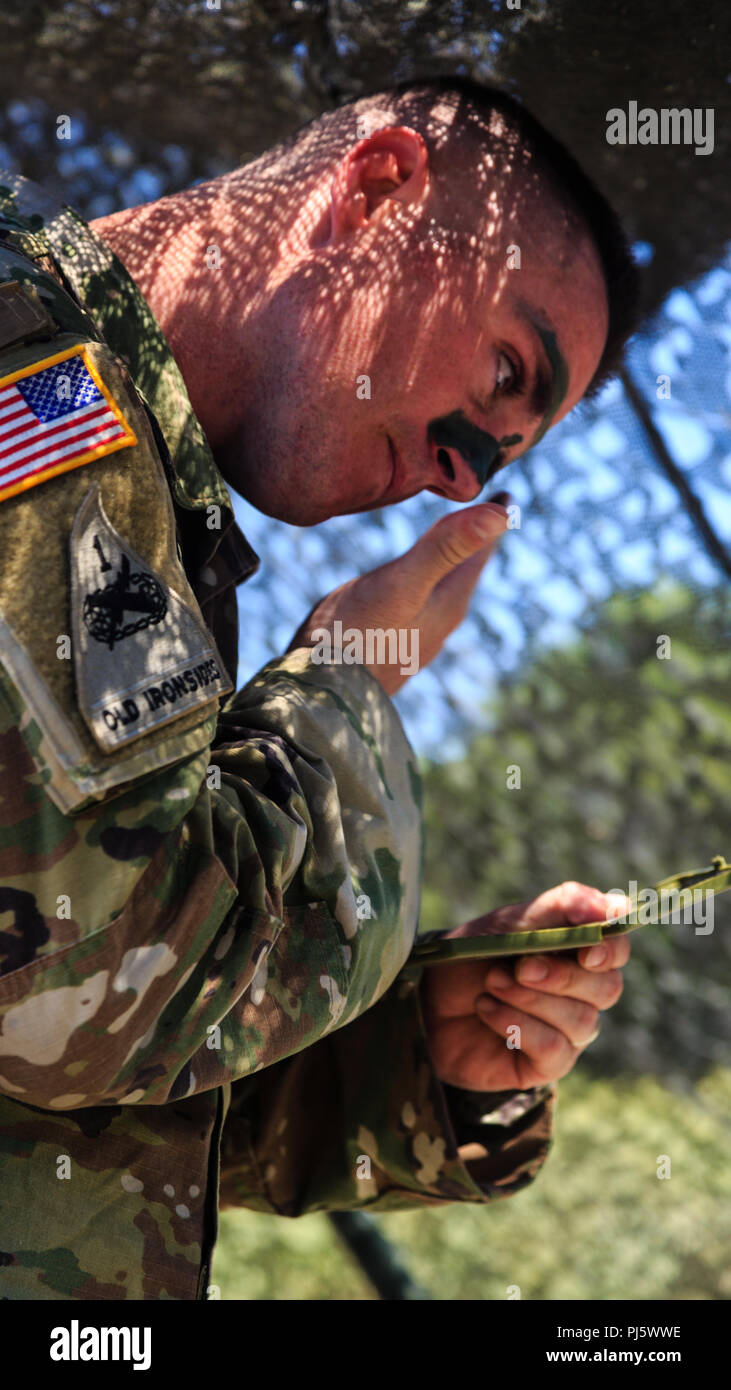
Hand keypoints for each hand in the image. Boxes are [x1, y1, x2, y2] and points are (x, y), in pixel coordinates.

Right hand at [288, 496, 508, 694]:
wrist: (320, 697)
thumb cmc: (356, 636)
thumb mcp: (402, 583)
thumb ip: (446, 548)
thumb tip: (502, 514)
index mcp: (449, 602)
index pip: (481, 551)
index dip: (493, 518)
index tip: (507, 493)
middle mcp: (440, 623)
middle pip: (464, 572)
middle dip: (472, 542)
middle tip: (480, 513)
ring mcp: (416, 640)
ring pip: (440, 592)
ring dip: (446, 565)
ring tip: (446, 546)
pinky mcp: (390, 650)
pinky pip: (415, 607)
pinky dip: (420, 586)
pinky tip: (405, 590)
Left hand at [419, 881, 631, 1090]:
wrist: (427, 1000)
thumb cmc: (473, 956)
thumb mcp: (511, 923)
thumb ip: (562, 907)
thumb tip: (615, 907)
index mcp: (578, 951)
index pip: (617, 950)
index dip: (610, 950)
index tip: (587, 950)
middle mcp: (583, 992)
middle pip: (606, 988)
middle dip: (561, 975)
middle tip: (518, 966)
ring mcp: (569, 1030)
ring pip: (581, 1020)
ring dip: (531, 999)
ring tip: (492, 983)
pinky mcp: (548, 1063)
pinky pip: (554, 1048)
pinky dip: (517, 1025)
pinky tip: (486, 1009)